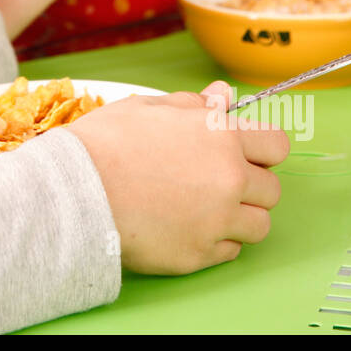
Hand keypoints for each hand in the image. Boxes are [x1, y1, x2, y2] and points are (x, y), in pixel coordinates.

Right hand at [69, 81, 287, 273]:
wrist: (74, 194)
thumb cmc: (105, 144)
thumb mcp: (148, 108)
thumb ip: (193, 104)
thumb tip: (222, 95)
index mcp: (221, 136)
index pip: (276, 145)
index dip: (260, 149)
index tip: (244, 154)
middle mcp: (230, 179)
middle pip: (272, 190)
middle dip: (249, 185)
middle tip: (213, 182)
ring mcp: (218, 221)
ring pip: (260, 226)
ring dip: (239, 217)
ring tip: (201, 209)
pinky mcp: (201, 255)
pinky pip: (230, 251)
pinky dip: (215, 242)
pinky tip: (185, 227)